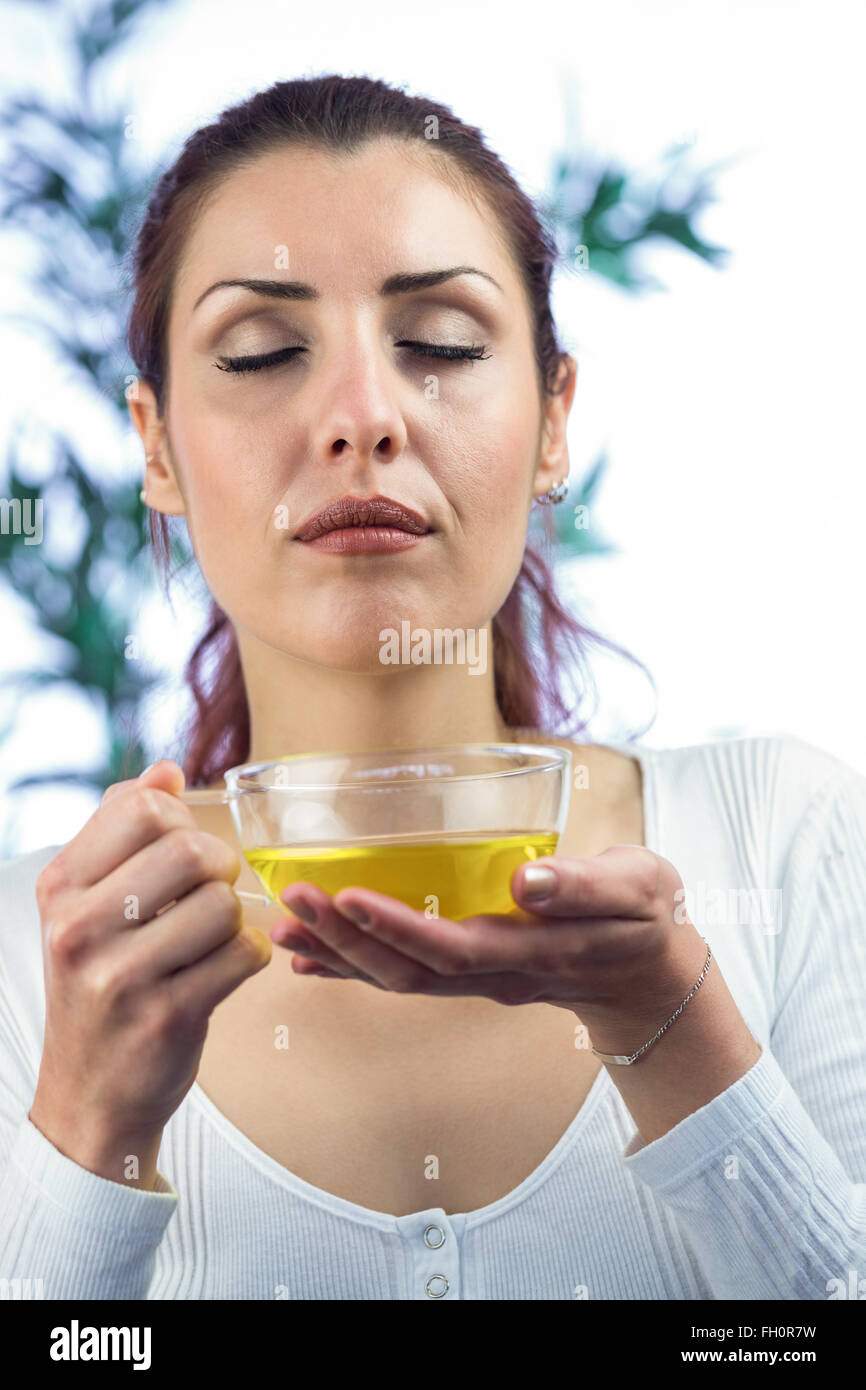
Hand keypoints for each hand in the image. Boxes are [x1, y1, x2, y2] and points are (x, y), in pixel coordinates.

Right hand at [30, 759, 270, 1186]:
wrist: (89, 1098)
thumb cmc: (101, 987)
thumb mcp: (87, 907)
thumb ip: (122, 832)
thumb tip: (167, 770)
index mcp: (60, 888)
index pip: (141, 807)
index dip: (181, 821)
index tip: (179, 853)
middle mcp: (79, 929)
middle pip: (189, 850)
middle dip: (219, 867)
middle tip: (211, 892)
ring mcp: (121, 978)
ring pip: (223, 903)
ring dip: (234, 918)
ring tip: (210, 940)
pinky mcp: (168, 1018)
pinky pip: (244, 954)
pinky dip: (250, 957)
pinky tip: (224, 971)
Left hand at [273, 845, 708, 1041]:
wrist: (649, 975)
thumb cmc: (646, 917)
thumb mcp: (638, 889)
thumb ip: (587, 886)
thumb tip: (528, 880)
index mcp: (534, 952)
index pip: (452, 948)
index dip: (397, 927)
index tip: (347, 896)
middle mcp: (495, 975)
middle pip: (407, 970)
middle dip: (345, 939)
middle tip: (292, 902)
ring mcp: (479, 980)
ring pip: (396, 979)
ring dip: (337, 955)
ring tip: (284, 929)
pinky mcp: (469, 972)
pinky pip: (402, 977)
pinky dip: (352, 967)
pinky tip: (310, 956)